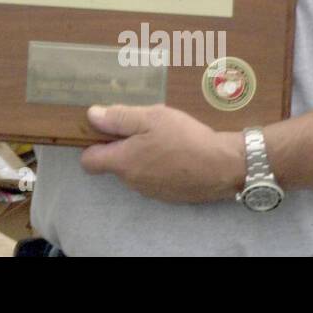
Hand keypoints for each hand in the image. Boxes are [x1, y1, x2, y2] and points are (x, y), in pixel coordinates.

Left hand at [79, 104, 245, 203]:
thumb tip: (92, 116)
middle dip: (122, 145)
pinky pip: (153, 178)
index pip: (89, 162)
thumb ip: (119, 118)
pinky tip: (176, 151)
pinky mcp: (169, 195)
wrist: (224, 166)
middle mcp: (132, 182)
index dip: (91, 144)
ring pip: (135, 170)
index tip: (105, 129)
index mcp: (123, 163)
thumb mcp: (151, 118)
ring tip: (163, 136)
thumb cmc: (184, 138)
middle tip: (142, 126)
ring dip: (141, 154)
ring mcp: (151, 191)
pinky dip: (158, 165)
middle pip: (114, 163)